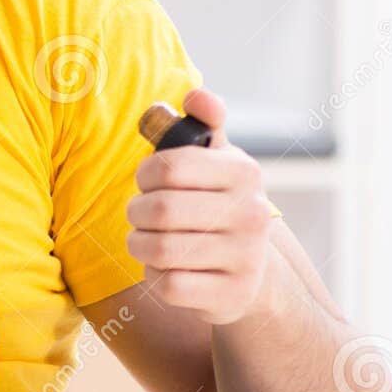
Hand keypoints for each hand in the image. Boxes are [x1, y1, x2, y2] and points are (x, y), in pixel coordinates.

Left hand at [126, 88, 274, 325]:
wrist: (251, 272)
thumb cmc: (215, 202)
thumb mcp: (213, 160)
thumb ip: (199, 124)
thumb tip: (198, 95)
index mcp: (245, 172)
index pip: (169, 166)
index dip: (145, 174)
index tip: (148, 180)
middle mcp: (254, 214)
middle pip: (160, 210)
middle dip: (137, 212)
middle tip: (141, 214)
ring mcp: (247, 258)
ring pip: (159, 250)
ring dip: (139, 244)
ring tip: (146, 239)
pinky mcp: (234, 296)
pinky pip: (168, 285)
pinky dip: (156, 276)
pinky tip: (168, 269)